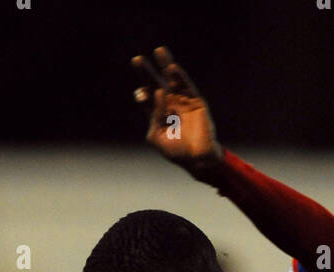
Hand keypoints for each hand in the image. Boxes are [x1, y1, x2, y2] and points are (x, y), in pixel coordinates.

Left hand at [131, 46, 222, 173]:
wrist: (197, 159)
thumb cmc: (176, 152)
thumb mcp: (157, 136)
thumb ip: (154, 116)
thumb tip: (158, 91)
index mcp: (158, 114)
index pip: (147, 99)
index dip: (143, 94)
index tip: (140, 93)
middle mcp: (170, 104)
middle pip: (156, 84)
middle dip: (146, 72)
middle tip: (135, 60)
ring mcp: (183, 101)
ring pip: (172, 80)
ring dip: (165, 65)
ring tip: (159, 51)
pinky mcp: (195, 101)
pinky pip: (187, 86)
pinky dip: (180, 77)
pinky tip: (172, 68)